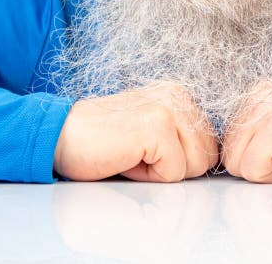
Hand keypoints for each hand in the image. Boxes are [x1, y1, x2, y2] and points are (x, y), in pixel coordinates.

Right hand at [53, 82, 218, 181]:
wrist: (59, 137)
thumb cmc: (103, 143)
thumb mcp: (154, 138)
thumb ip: (183, 142)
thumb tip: (212, 163)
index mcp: (181, 96)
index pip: (210, 146)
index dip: (179, 163)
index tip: (147, 152)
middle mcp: (180, 95)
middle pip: (207, 158)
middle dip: (174, 169)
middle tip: (137, 154)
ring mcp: (170, 107)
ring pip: (195, 166)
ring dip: (161, 172)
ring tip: (132, 153)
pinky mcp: (157, 125)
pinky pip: (174, 172)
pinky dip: (148, 175)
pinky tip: (125, 156)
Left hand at [221, 81, 271, 182]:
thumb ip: (255, 135)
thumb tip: (227, 158)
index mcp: (258, 92)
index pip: (229, 142)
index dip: (257, 158)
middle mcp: (258, 94)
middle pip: (228, 154)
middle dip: (260, 165)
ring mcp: (266, 110)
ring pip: (236, 164)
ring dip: (268, 171)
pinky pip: (251, 171)